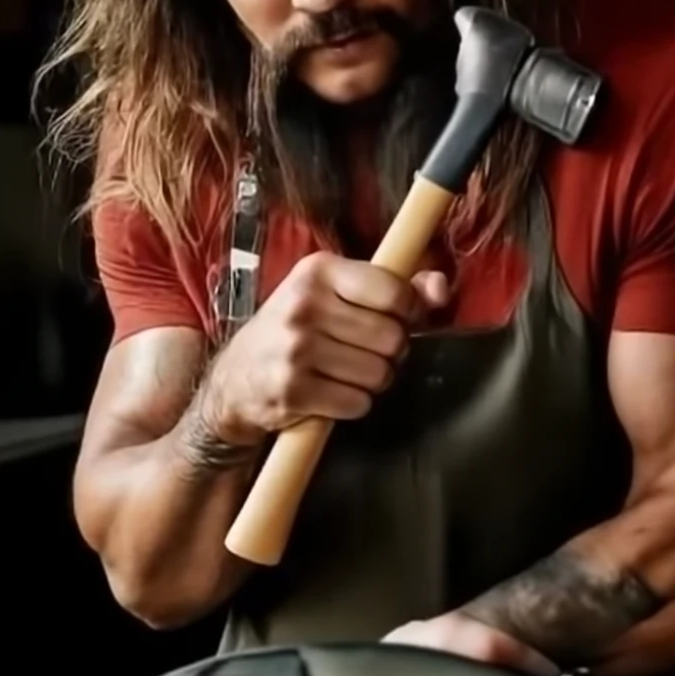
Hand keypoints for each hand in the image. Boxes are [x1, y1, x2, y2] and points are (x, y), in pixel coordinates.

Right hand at [203, 253, 449, 443]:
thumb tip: (440, 288)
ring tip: (345, 373)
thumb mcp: (335, 295)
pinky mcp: (292, 390)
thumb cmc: (294, 332)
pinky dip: (352, 405)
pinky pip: (358, 403)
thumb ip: (395, 287)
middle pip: (393, 338)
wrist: (234, 381)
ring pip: (379, 374)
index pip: (395, 291)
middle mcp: (304, 305)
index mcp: (318, 271)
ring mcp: (296, 349)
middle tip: (363, 352)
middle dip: (388, 352)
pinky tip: (330, 393)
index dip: (408, 312)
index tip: (395, 318)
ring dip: (372, 381)